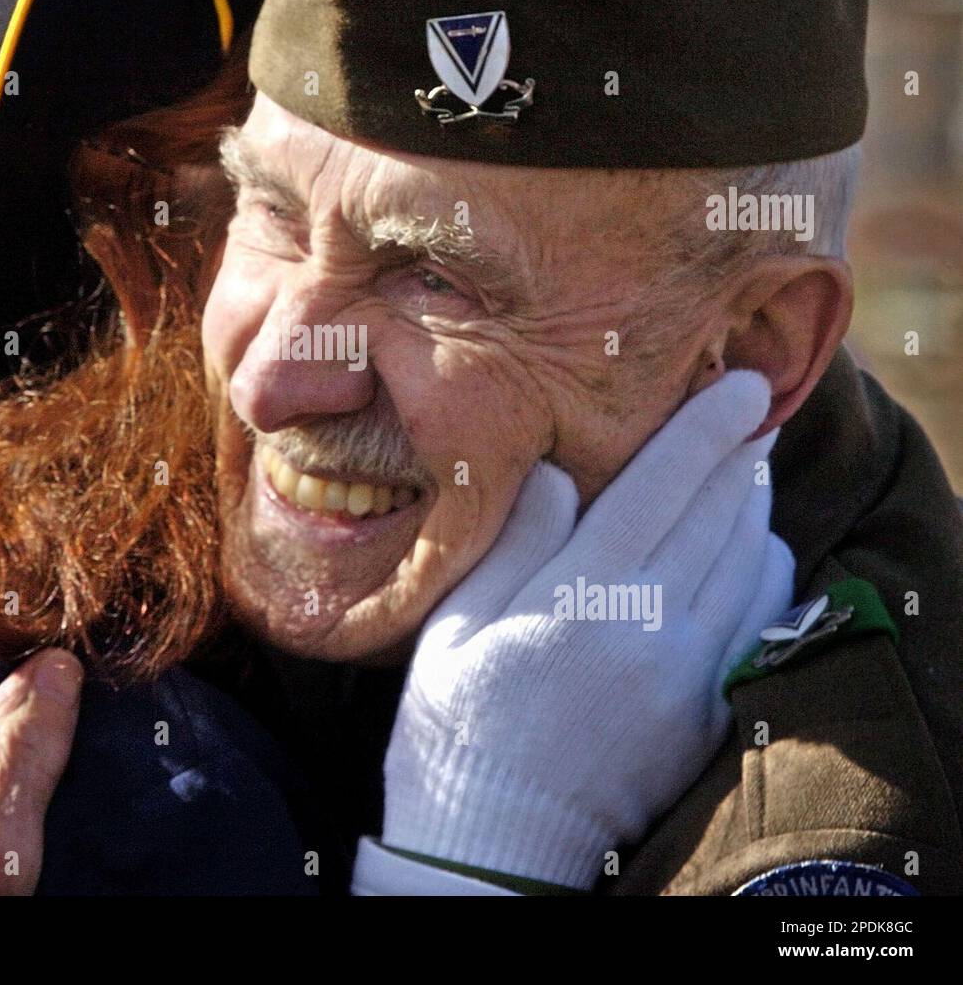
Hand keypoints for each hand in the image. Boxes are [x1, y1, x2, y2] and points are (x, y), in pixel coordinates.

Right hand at [380, 371, 794, 889]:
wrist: (496, 838)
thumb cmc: (458, 722)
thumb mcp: (459, 624)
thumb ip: (516, 542)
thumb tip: (554, 469)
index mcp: (580, 597)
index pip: (661, 488)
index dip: (705, 429)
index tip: (742, 386)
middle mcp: (648, 630)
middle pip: (719, 517)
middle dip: (741, 454)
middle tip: (749, 411)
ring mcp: (688, 677)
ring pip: (753, 566)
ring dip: (756, 509)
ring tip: (744, 475)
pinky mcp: (706, 715)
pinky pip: (762, 626)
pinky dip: (766, 575)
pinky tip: (747, 555)